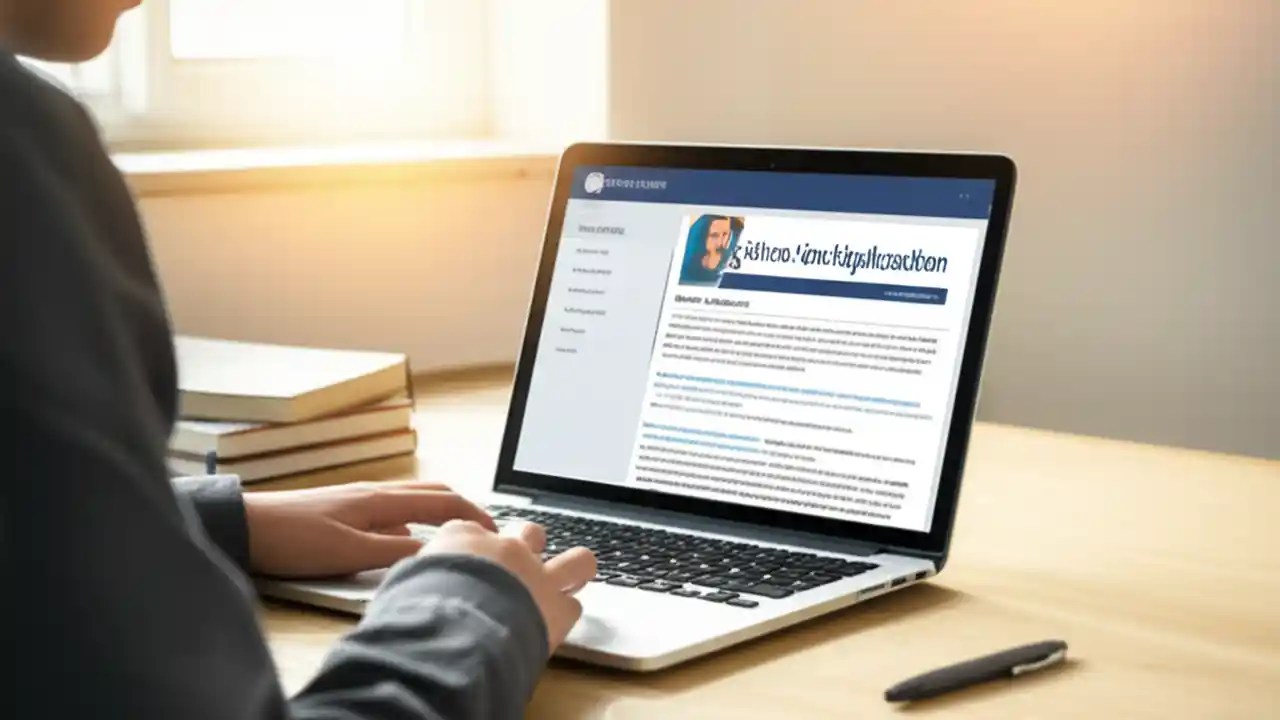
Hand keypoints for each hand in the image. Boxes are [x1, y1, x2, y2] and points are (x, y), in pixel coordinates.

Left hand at [243, 480, 495, 577]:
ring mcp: (360, 500)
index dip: (475, 515)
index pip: (444, 502)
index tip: (498, 533)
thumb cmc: (294, 538)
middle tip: (483, 531)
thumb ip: (393, 553)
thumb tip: (434, 552)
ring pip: (412, 502)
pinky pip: (392, 512)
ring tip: (453, 538)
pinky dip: (413, 523)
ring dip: (439, 515)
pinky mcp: (345, 510)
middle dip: (463, 508)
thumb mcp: (349, 554)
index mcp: (382, 500)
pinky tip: (405, 545)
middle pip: (433, 493)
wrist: (247, 526)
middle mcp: (375, 493)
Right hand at [420, 520, 595, 652]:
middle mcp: (506, 548)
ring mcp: (537, 575)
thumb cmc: (416, 608)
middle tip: (523, 567)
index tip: (469, 563)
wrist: (452, 630)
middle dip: (530, 547)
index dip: (473, 549)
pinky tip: (555, 627)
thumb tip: (409, 587)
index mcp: (463, 538)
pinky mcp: (558, 608)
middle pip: (530, 532)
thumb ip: (414, 579)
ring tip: (568, 585)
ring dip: (573, 571)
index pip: (472, 530)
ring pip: (577, 560)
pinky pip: (575, 605)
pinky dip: (566, 616)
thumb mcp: (401, 585)